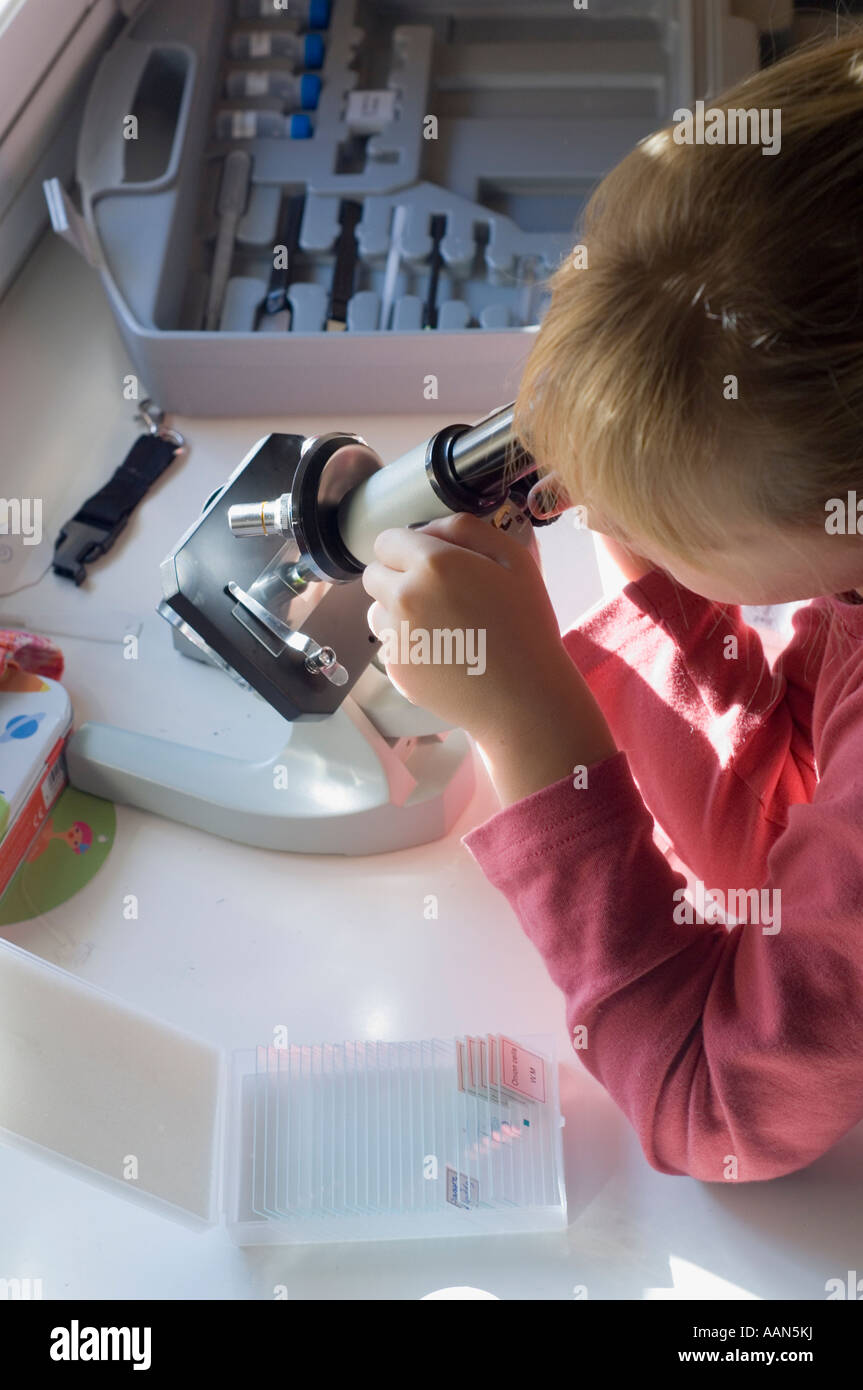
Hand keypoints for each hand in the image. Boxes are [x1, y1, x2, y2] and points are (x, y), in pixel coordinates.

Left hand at [362, 513, 616, 802]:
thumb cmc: (526, 626)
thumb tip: (427, 529)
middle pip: (373, 575)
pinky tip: (443, 654)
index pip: (385, 541)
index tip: (426, 561)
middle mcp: (404, 597)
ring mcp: (396, 637)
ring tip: (439, 626)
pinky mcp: (395, 670)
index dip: (405, 548)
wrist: (524, 698)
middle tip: (436, 595)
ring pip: (376, 611)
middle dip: (396, 577)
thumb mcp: (514, 559)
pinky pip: (389, 645)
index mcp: (433, 564)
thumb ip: (466, 529)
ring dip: (396, 612)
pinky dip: (408, 646)